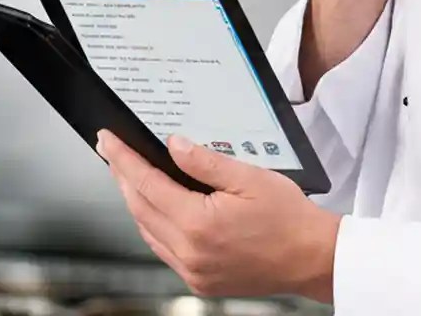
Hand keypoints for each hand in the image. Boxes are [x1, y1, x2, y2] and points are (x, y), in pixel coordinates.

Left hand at [97, 130, 340, 302]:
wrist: (312, 258)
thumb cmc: (290, 220)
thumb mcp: (250, 177)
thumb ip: (206, 162)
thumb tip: (173, 145)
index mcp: (199, 224)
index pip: (146, 183)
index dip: (123, 159)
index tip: (108, 141)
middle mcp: (190, 252)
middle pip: (139, 208)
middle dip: (122, 176)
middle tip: (112, 152)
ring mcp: (193, 270)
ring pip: (147, 230)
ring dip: (135, 201)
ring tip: (129, 175)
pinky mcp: (200, 280)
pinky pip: (163, 249)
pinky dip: (152, 225)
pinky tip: (155, 209)